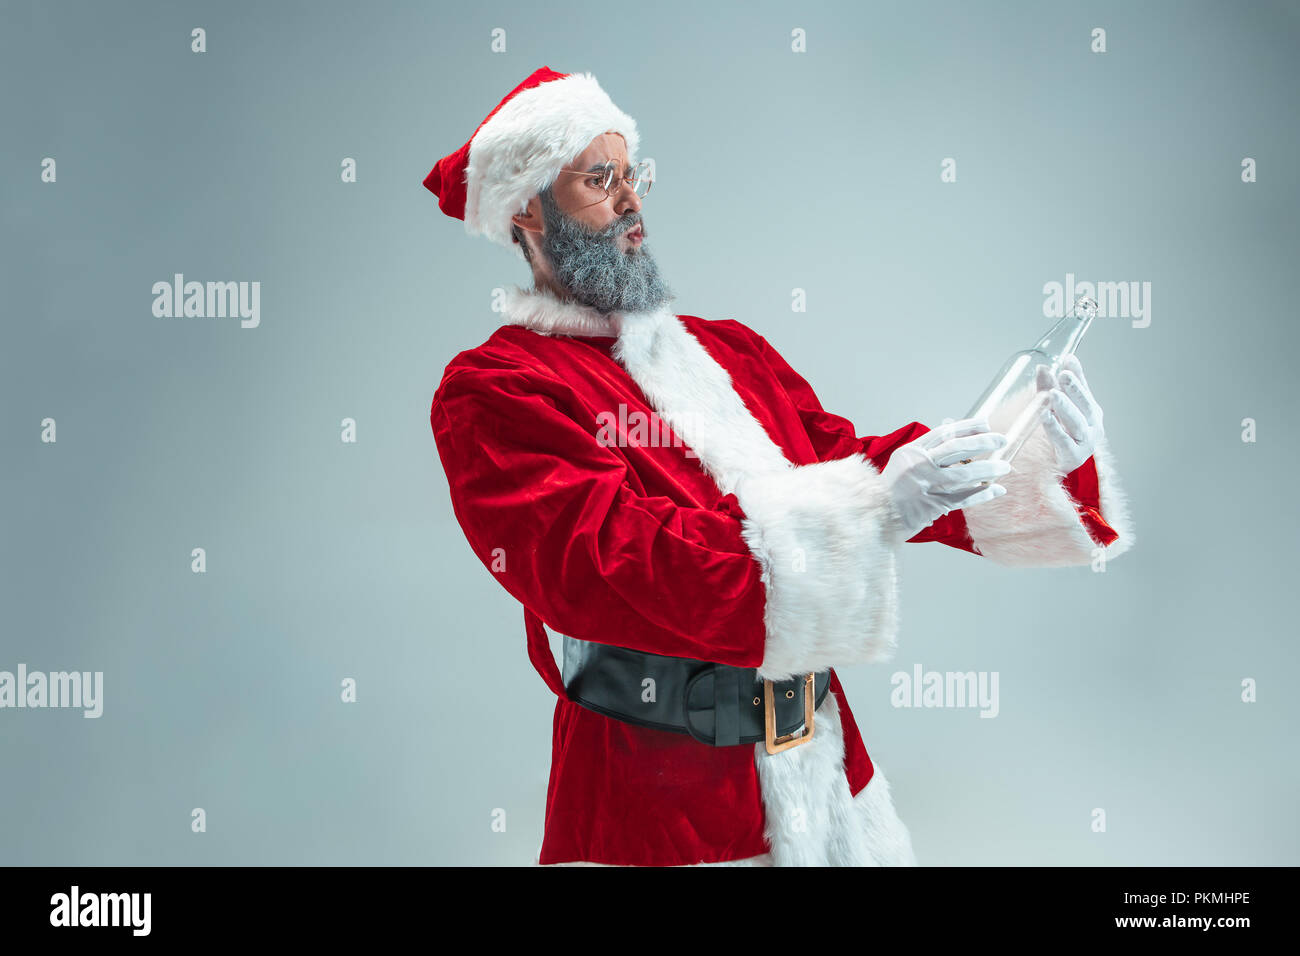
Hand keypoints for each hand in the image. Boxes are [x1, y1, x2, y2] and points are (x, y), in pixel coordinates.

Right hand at [881, 417, 1012, 539]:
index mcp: (911, 452)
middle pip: (956, 448)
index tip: (986, 423)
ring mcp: (926, 486)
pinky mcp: (933, 506)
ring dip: (988, 470)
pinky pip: (964, 498)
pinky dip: (982, 494)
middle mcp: (918, 466)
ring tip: (1005, 467)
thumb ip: (928, 451)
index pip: (944, 433)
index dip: (968, 427)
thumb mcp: (904, 463)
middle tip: (1001, 440)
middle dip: (983, 442)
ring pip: (964, 474)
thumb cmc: (893, 489)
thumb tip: (957, 435)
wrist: (878, 516)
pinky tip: (997, 489)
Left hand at [1038, 354, 1104, 472]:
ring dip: (1065, 407)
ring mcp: (1086, 440)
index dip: (1077, 374)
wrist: (1067, 466)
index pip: (1085, 388)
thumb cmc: (1064, 434)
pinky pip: (1063, 440)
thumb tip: (1043, 367)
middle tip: (1063, 374)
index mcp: (1091, 410)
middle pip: (1084, 404)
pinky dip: (1054, 428)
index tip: (1068, 359)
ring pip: (1076, 422)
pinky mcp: (1073, 455)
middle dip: (1074, 388)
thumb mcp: (1058, 410)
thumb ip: (1049, 389)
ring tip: (1053, 394)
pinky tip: (1046, 416)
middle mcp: (1093, 424)